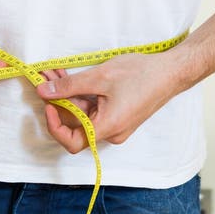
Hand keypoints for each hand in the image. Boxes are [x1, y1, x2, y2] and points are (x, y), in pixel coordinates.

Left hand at [35, 52, 176, 152]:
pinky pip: (94, 109)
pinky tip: (71, 78)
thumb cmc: (140, 74)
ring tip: (55, 73)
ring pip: (84, 114)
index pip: (72, 142)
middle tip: (46, 77)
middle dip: (58, 101)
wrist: (170, 72)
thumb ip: (70, 86)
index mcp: (108, 128)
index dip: (55, 125)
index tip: (47, 102)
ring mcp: (115, 124)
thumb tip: (44, 91)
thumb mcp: (100, 76)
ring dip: (68, 95)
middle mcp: (111, 132)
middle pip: (76, 124)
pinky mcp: (118, 114)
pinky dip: (81, 95)